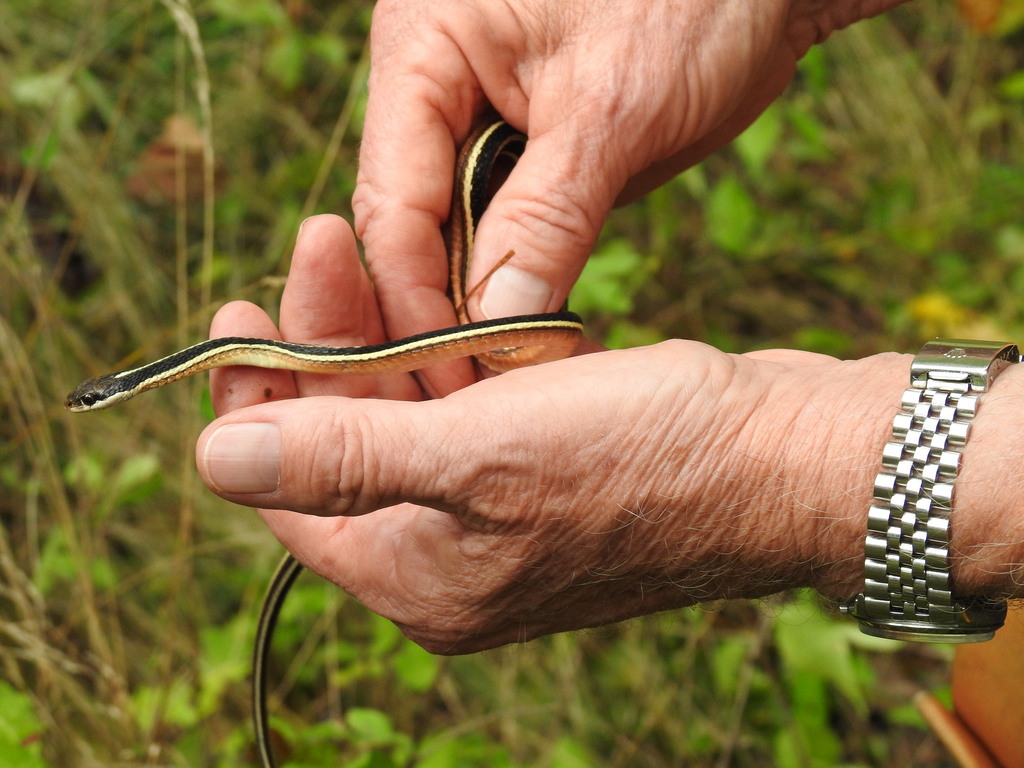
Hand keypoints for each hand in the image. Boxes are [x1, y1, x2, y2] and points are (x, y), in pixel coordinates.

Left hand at [195, 218, 918, 651]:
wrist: (786, 456)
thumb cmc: (647, 459)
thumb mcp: (477, 455)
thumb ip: (342, 461)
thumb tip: (215, 463)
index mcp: (423, 579)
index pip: (297, 493)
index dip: (259, 402)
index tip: (239, 315)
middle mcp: (456, 559)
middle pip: (354, 445)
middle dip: (331, 345)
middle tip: (318, 246)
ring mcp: (506, 515)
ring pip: (415, 417)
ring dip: (392, 338)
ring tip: (370, 252)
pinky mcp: (550, 472)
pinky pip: (473, 410)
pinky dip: (455, 356)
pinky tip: (448, 300)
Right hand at [353, 0, 908, 393]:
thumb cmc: (695, 0)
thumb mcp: (612, 109)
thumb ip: (545, 219)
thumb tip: (492, 331)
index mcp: (422, 49)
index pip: (390, 200)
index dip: (414, 298)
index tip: (450, 375)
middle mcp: (433, 85)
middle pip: (409, 225)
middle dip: (443, 310)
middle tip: (477, 391)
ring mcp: (477, 120)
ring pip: (455, 235)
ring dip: (482, 304)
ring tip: (507, 375)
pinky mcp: (526, 151)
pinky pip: (503, 229)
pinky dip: (519, 281)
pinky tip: (534, 332)